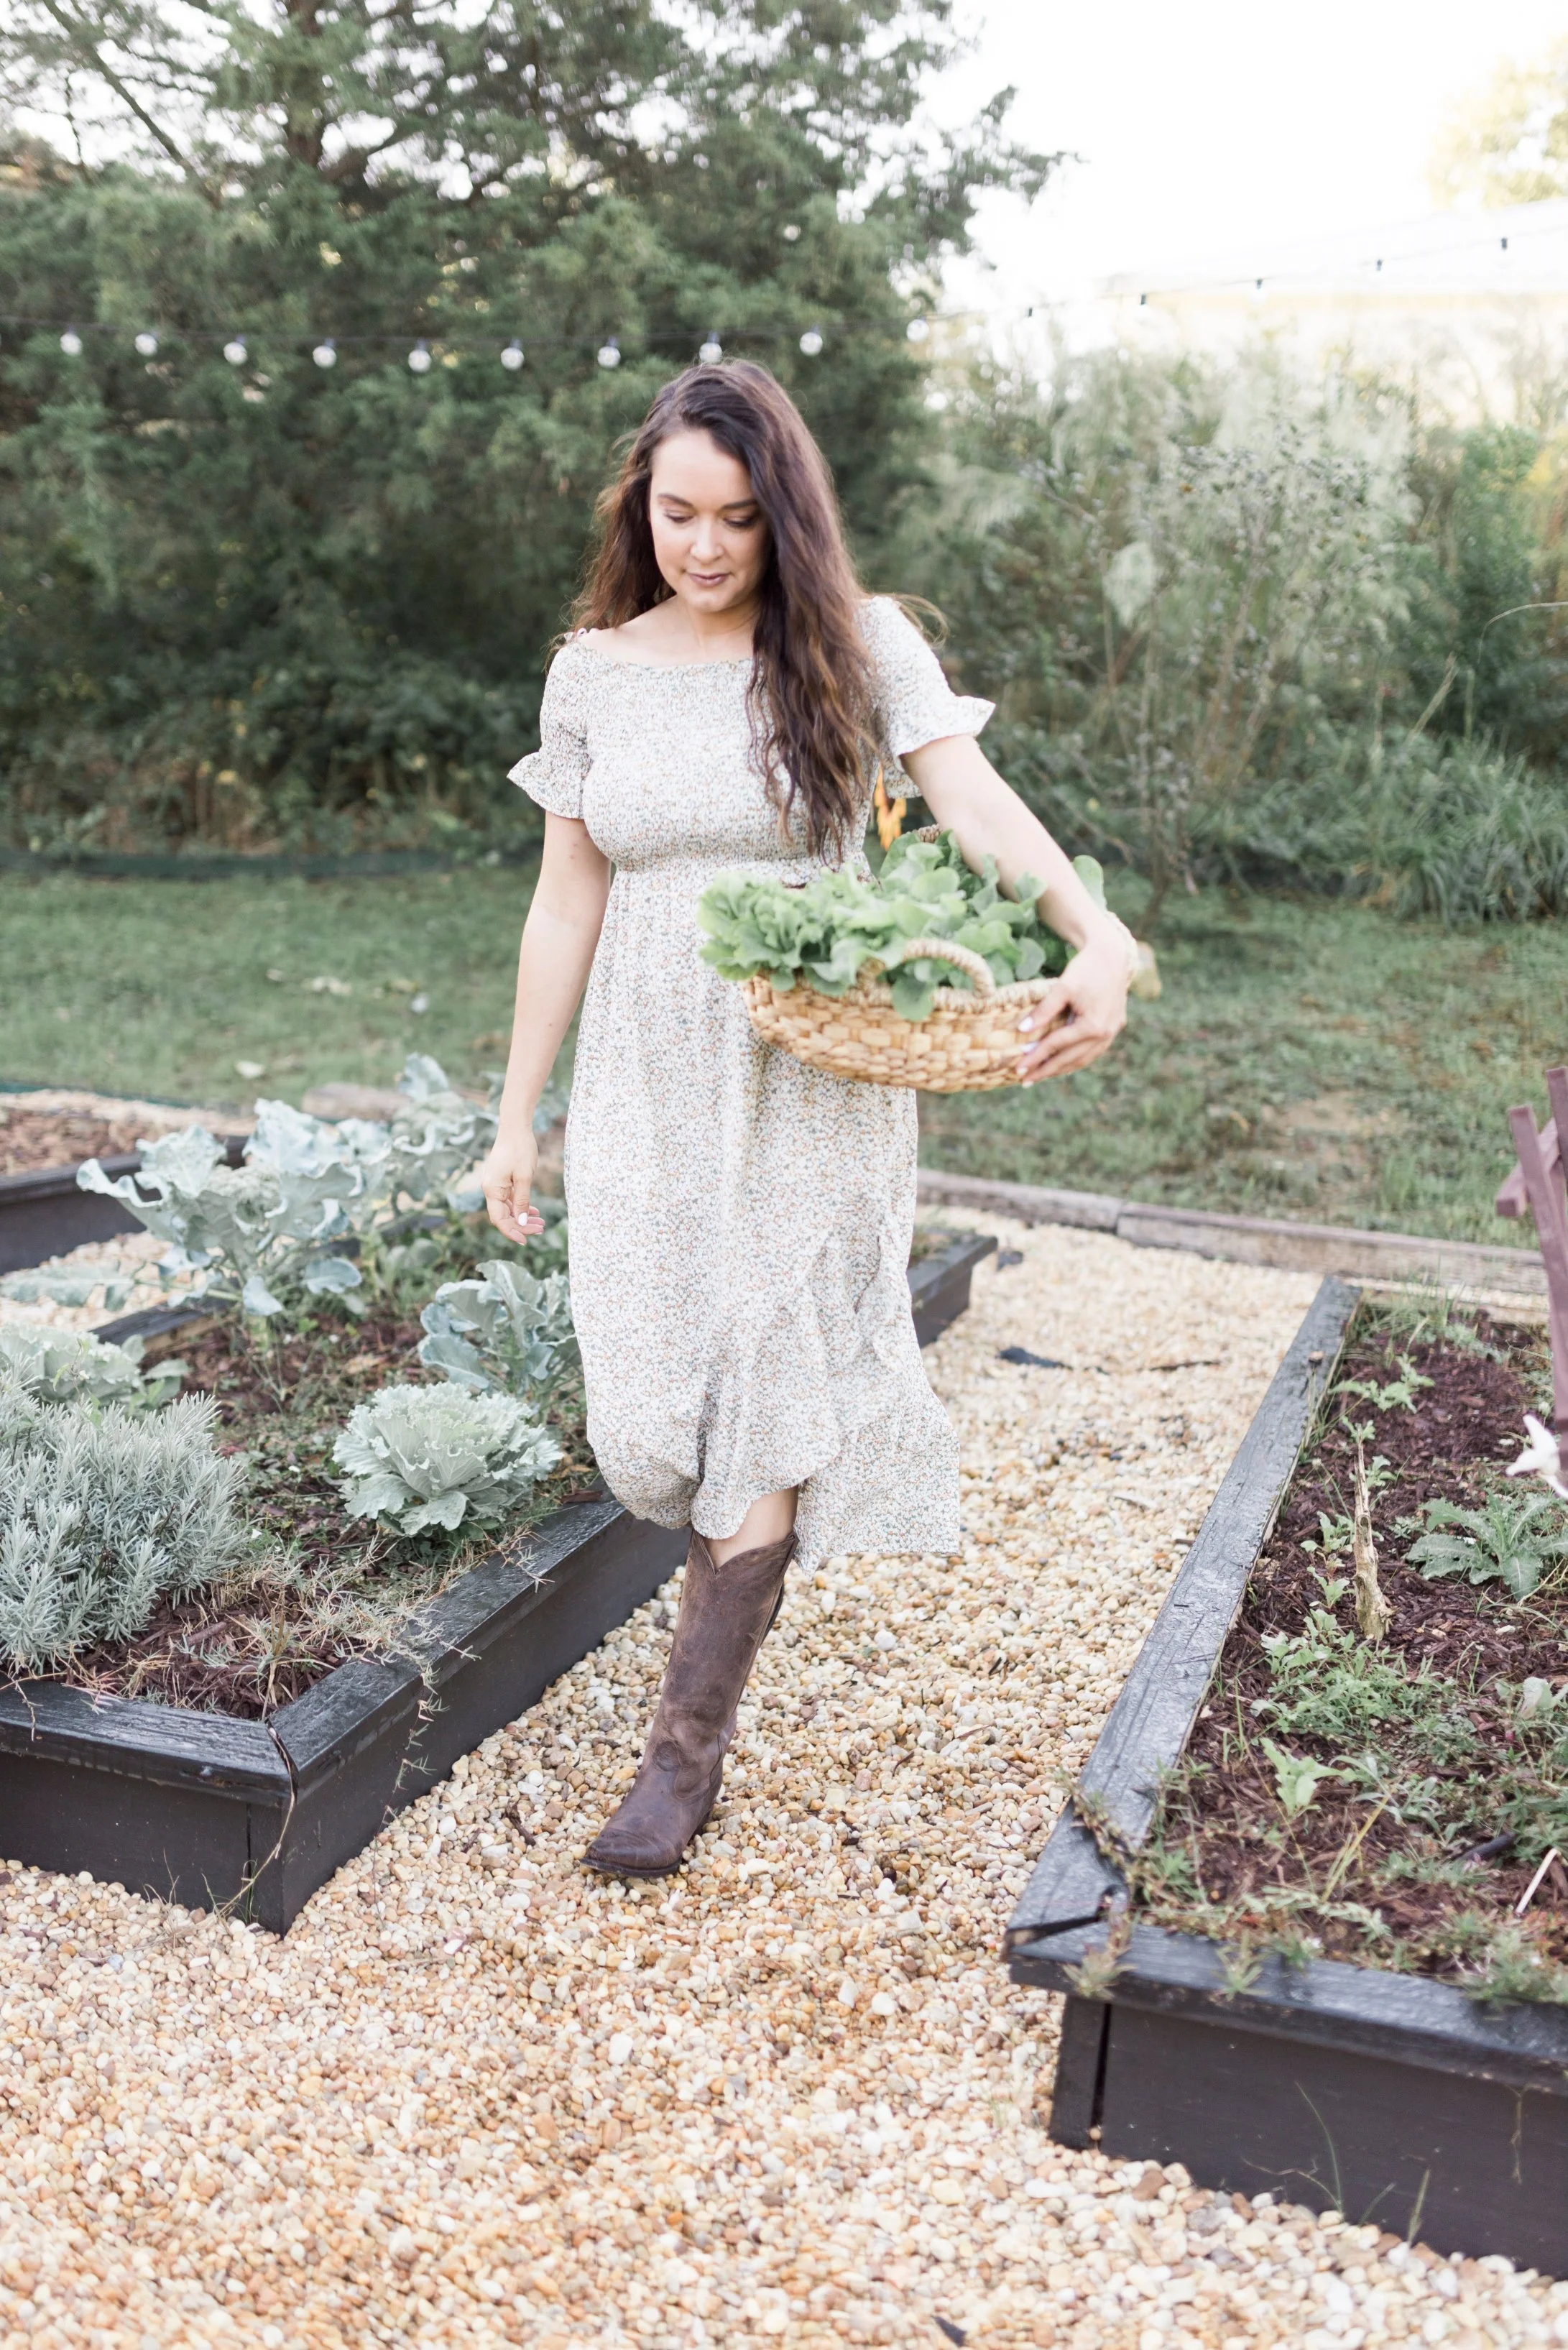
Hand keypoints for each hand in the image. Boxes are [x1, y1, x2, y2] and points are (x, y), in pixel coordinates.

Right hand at [479, 1128, 546, 1244]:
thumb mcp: (524, 1177)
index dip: (512, 1232)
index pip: (499, 1219)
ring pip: (508, 1209)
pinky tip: (534, 1212)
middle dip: (521, 1225)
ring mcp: (495, 1185)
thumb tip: (521, 1222)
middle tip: (541, 1229)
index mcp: (492, 1189)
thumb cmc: (520, 1149)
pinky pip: (510, 1199)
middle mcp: (490, 1189)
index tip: (525, 1240)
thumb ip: (522, 1201)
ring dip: (523, 1217)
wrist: (515, 1127)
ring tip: (541, 1223)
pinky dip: (521, 1206)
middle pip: (504, 1216)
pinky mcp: (501, 1181)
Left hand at [1015, 932, 1129, 1083]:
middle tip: (1025, 1080)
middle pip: (1069, 1058)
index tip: (1018, 1068)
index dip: (1035, 1057)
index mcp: (1092, 1026)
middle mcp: (1104, 1034)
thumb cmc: (1086, 969)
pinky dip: (1075, 1059)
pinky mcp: (1113, 1028)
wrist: (1113, 957)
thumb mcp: (1062, 988)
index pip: (1056, 1046)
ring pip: (1082, 1059)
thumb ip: (1043, 1011)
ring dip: (1061, 1068)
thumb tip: (1022, 1030)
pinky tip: (1062, 1064)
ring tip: (1040, 1075)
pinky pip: (1092, 1052)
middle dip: (1046, 1070)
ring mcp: (1111, 1033)